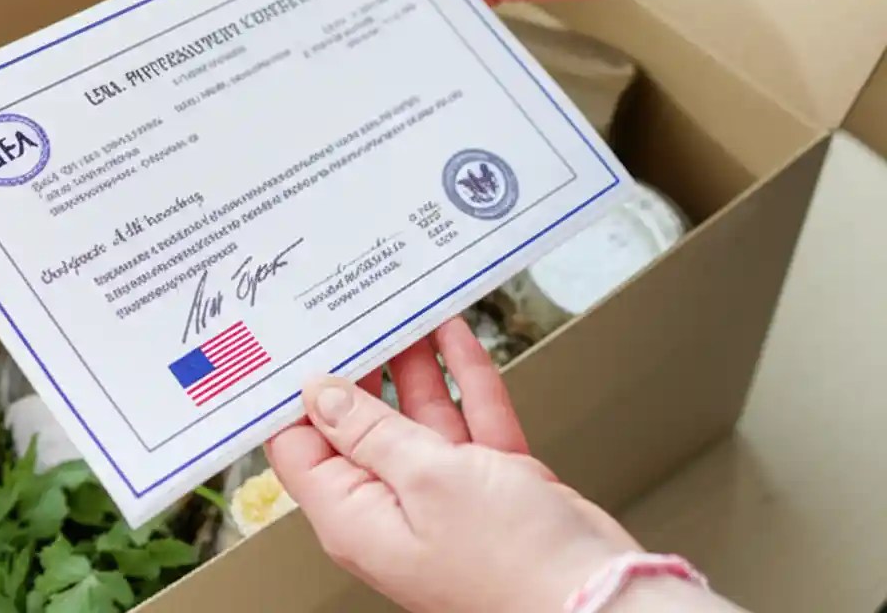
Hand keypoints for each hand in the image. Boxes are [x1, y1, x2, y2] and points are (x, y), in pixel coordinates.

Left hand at [265, 317, 641, 612]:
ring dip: (414, 363)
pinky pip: (466, 421)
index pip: (299, 447)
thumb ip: (372, 430)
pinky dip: (462, 380)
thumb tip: (321, 395)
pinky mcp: (488, 484)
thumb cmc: (514, 565)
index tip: (301, 345)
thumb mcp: (427, 478)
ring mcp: (441, 496)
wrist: (600, 598)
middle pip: (359, 424)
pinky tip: (453, 336)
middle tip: (359, 314)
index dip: (295, 395)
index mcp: (353, 517)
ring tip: (404, 311)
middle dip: (360, 367)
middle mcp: (390, 507)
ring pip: (416, 416)